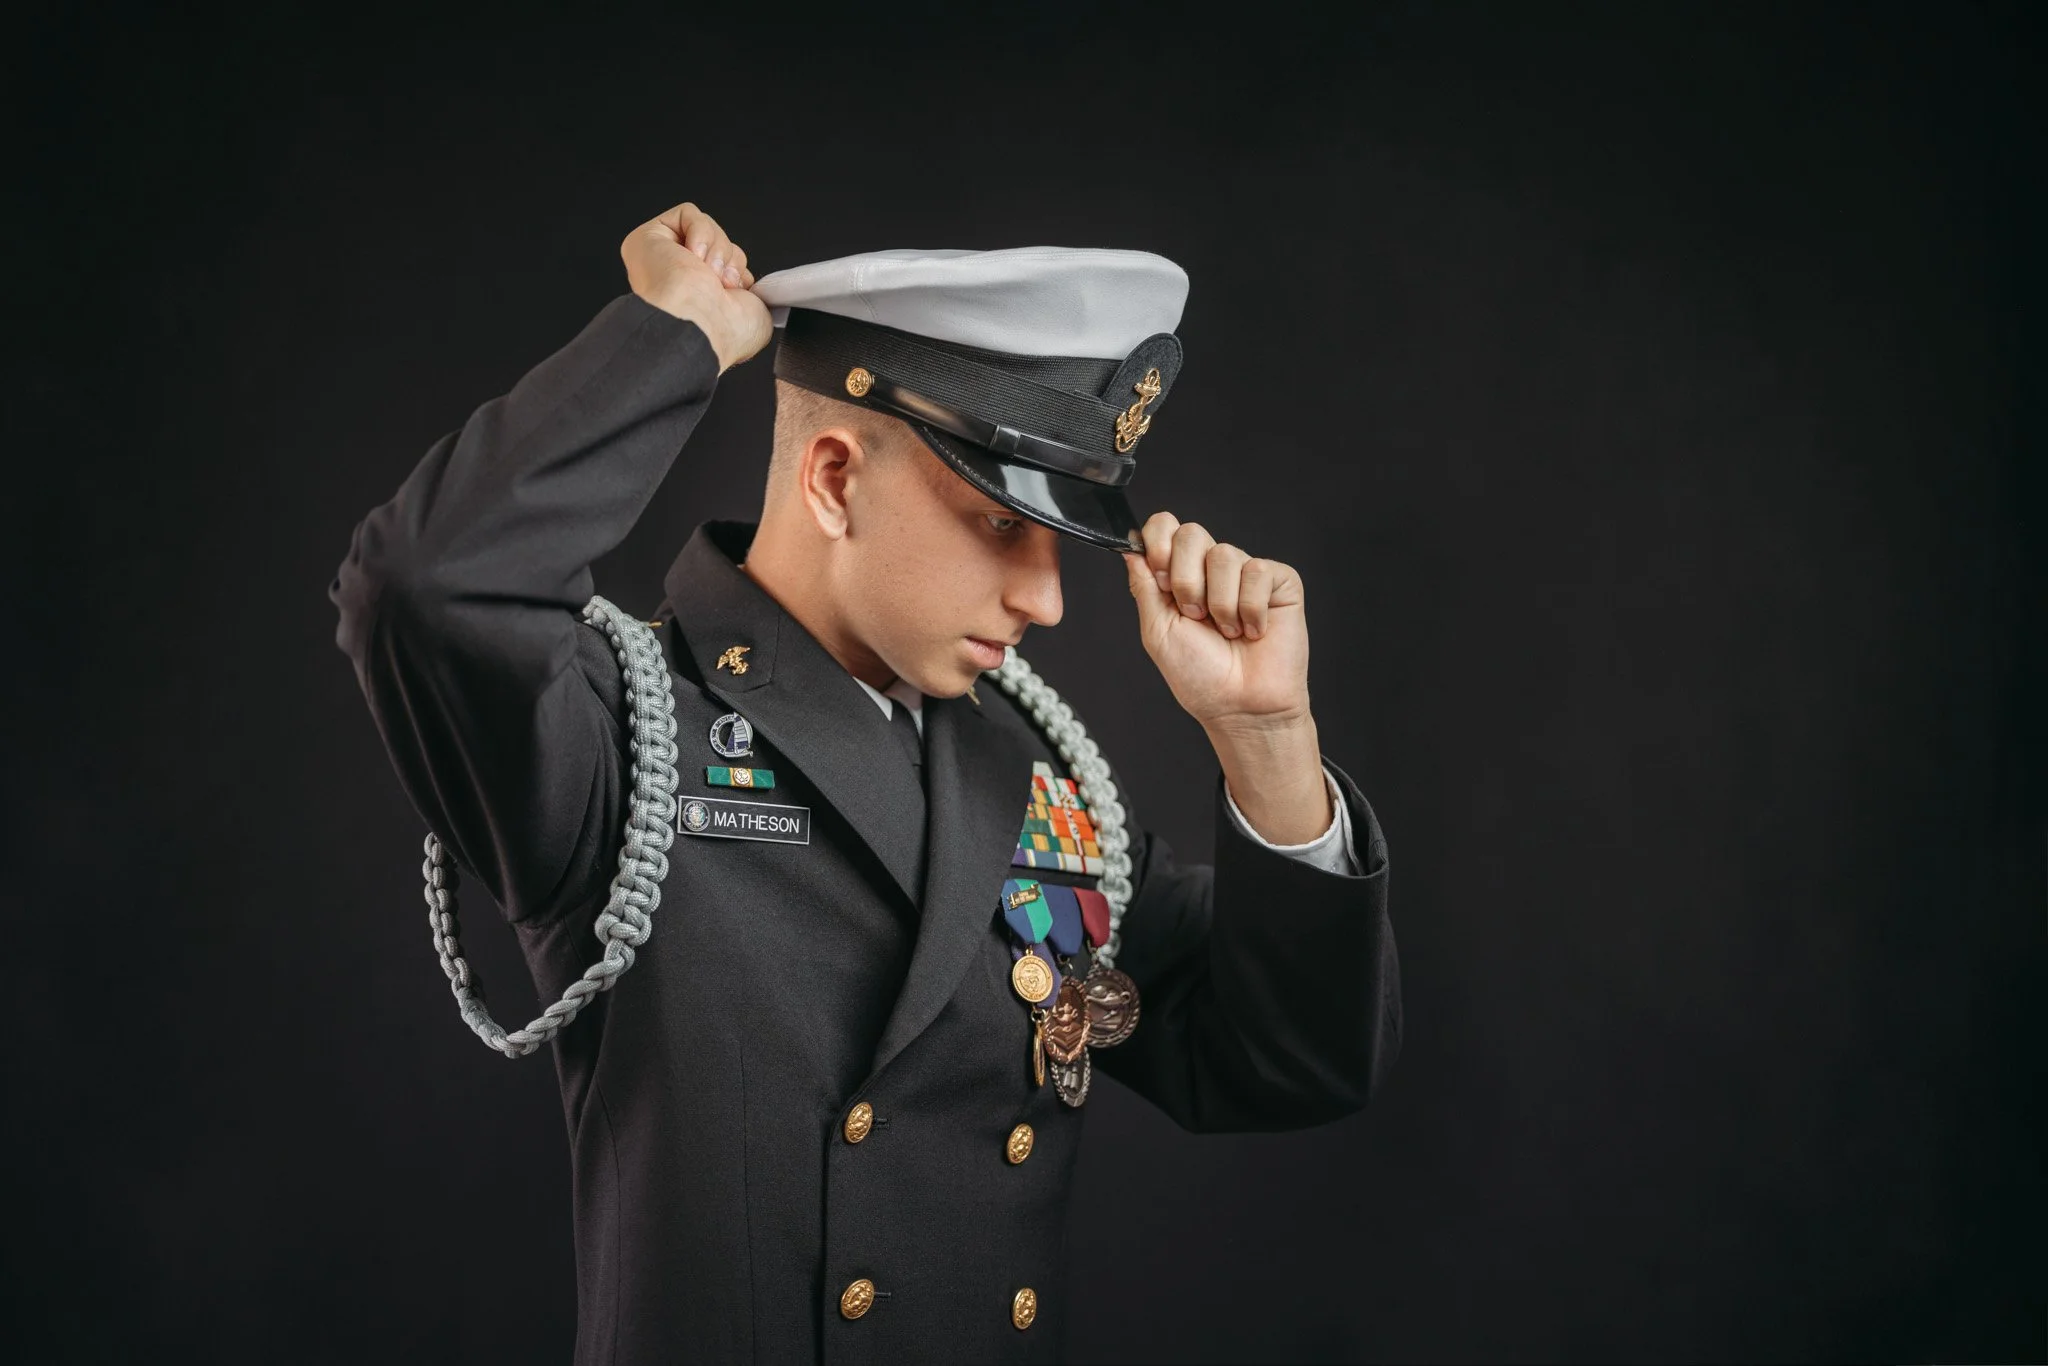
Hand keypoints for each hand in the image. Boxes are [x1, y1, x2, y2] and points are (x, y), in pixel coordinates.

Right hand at [620, 202, 771, 371]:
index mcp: (696, 298)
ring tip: (708, 274)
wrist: (700, 327)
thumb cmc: (723, 333)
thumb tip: (748, 287)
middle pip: (716, 244)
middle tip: (722, 282)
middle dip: (728, 259)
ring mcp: (659, 258)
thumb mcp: (753, 315)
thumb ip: (747, 294)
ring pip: (705, 228)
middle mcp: (675, 278)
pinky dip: (702, 233)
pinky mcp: (648, 238)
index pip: (724, 266)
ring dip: (718, 249)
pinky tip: (694, 258)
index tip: (738, 289)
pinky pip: (688, 214)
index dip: (736, 271)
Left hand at [1123, 512, 1332, 843]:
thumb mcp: (1157, 631)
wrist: (1240, 705)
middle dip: (1185, 578)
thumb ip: (1145, 587)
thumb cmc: (1200, 676)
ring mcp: (1246, 573)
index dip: (1159, 542)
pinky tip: (1254, 630)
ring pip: (1224, 554)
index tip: (1160, 576)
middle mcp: (1211, 569)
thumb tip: (1130, 549)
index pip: (1165, 528)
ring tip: (1228, 631)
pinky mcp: (1279, 581)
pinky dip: (1250, 609)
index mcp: (1179, 576)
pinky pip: (1257, 571)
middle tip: (1194, 614)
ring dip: (1219, 604)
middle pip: (1191, 533)